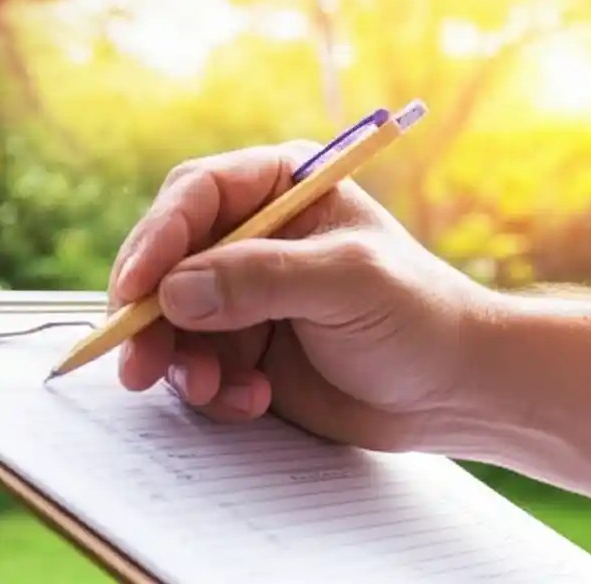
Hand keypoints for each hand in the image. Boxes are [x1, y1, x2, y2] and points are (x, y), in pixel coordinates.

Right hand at [109, 142, 492, 451]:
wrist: (456, 392)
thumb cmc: (421, 317)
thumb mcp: (346, 283)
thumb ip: (260, 279)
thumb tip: (174, 293)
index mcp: (280, 189)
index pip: (194, 197)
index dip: (155, 239)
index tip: (135, 289)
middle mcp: (251, 236)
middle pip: (166, 260)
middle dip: (148, 314)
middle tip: (137, 362)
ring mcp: (242, 295)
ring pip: (170, 320)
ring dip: (180, 360)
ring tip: (214, 390)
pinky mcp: (241, 347)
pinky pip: (195, 363)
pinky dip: (212, 389)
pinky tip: (254, 401)